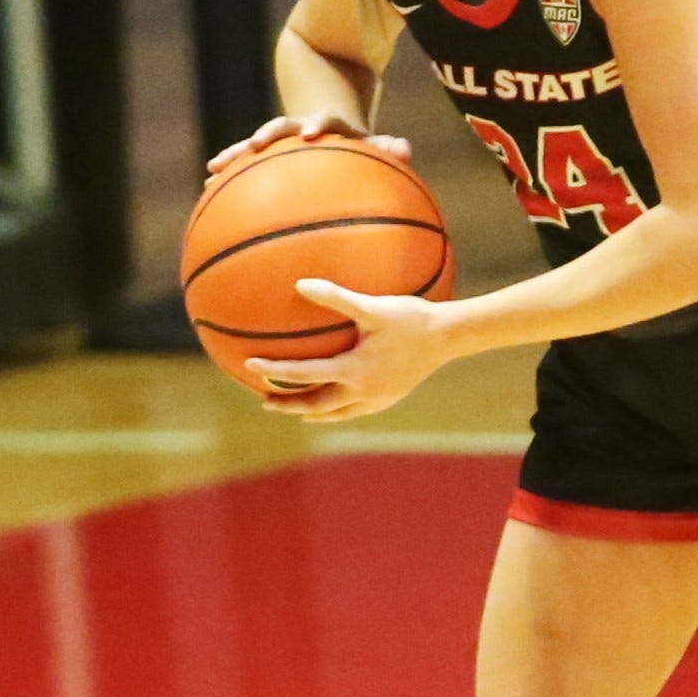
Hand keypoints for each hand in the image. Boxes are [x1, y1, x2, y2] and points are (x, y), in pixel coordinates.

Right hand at [204, 108, 412, 183]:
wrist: (330, 113)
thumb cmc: (357, 141)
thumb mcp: (373, 142)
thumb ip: (388, 147)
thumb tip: (406, 149)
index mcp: (328, 124)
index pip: (325, 119)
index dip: (319, 123)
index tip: (312, 132)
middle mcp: (299, 127)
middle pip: (280, 126)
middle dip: (267, 134)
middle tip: (254, 144)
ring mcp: (279, 138)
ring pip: (254, 144)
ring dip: (236, 153)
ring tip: (213, 168)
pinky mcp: (266, 150)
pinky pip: (245, 161)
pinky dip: (230, 171)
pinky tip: (208, 187)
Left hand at [249, 283, 460, 419]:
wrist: (448, 338)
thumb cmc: (411, 318)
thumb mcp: (372, 306)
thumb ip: (335, 296)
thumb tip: (300, 284)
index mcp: (354, 371)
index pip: (304, 374)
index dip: (274, 370)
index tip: (249, 365)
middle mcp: (362, 392)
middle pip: (315, 405)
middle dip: (288, 404)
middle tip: (264, 401)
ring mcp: (376, 399)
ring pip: (334, 413)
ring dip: (310, 411)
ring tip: (293, 409)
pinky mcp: (387, 399)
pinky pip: (353, 410)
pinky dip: (334, 410)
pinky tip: (330, 403)